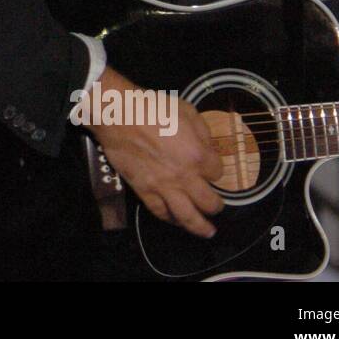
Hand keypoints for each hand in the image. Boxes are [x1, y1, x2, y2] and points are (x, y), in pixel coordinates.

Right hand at [83, 68, 223, 237]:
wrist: (119, 115)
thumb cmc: (153, 107)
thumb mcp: (187, 110)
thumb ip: (203, 133)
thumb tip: (207, 148)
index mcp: (198, 155)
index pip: (218, 172)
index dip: (216, 169)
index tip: (211, 167)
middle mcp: (185, 177)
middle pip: (209, 202)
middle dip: (216, 205)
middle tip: (217, 206)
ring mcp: (164, 187)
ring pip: (187, 216)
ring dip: (200, 227)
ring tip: (207, 231)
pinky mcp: (144, 191)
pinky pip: (161, 212)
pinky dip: (171, 219)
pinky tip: (177, 221)